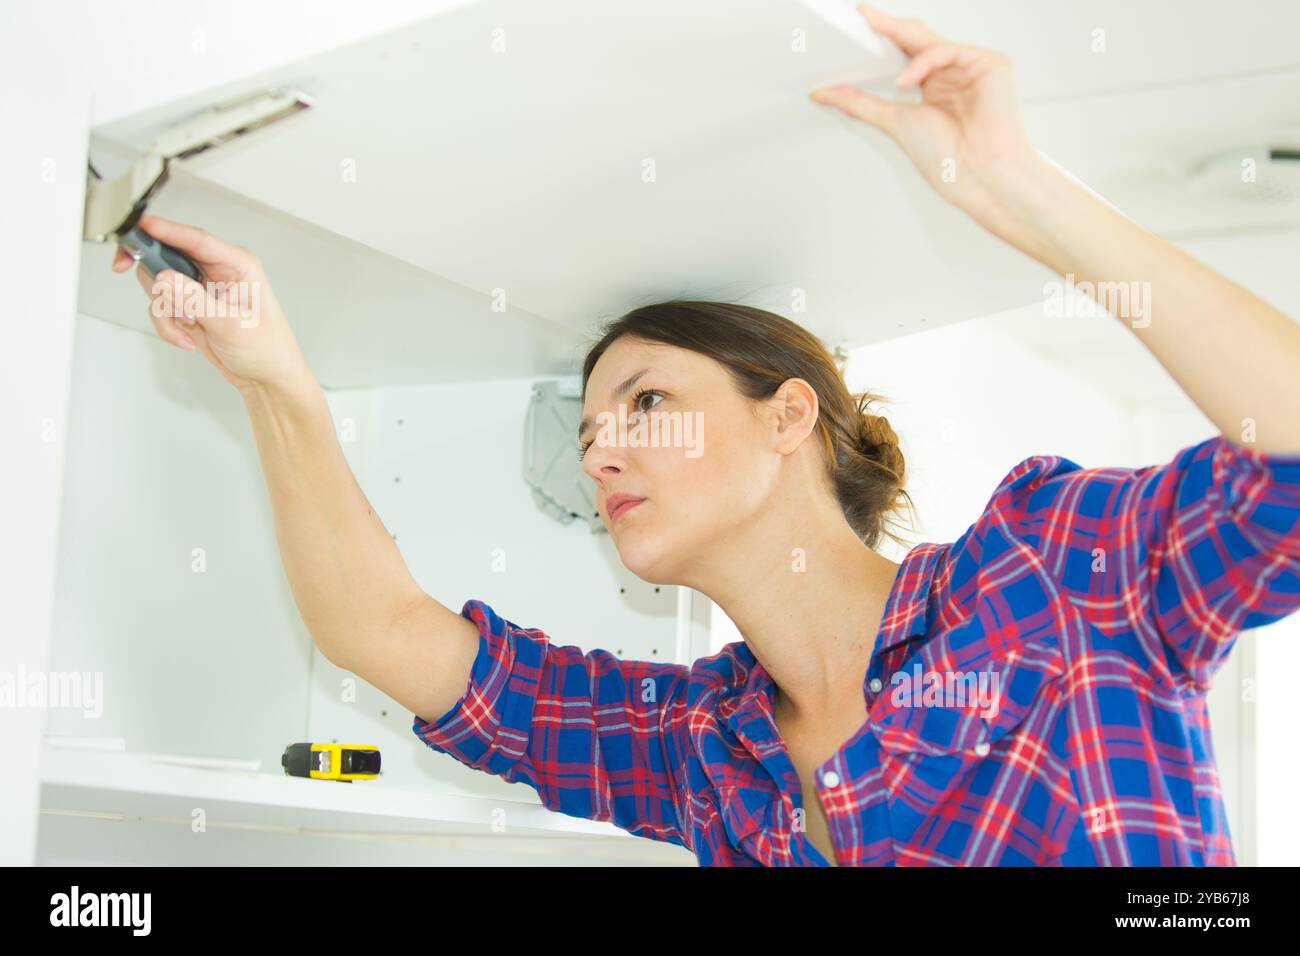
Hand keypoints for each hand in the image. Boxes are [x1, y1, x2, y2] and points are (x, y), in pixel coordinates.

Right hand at [113, 216, 312, 393]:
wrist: (265, 377)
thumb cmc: (266, 349)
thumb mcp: (230, 325)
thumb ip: (195, 300)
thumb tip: (164, 278)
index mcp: (237, 264)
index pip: (195, 239)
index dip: (166, 230)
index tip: (140, 227)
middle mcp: (218, 271)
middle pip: (168, 255)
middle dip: (156, 277)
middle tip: (155, 293)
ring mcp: (201, 289)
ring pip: (159, 283)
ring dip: (166, 310)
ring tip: (189, 327)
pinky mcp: (189, 306)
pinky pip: (162, 308)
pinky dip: (168, 326)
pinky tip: (187, 340)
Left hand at [810, 3, 1035, 219]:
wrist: (978, 176)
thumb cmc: (947, 159)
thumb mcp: (892, 121)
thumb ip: (859, 103)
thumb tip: (822, 93)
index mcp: (934, 85)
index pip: (905, 51)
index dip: (881, 36)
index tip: (854, 23)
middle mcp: (953, 72)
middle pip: (917, 37)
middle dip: (887, 26)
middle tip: (861, 15)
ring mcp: (972, 66)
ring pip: (930, 39)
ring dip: (899, 37)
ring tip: (873, 39)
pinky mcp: (990, 64)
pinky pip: (947, 51)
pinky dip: (922, 63)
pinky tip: (905, 80)